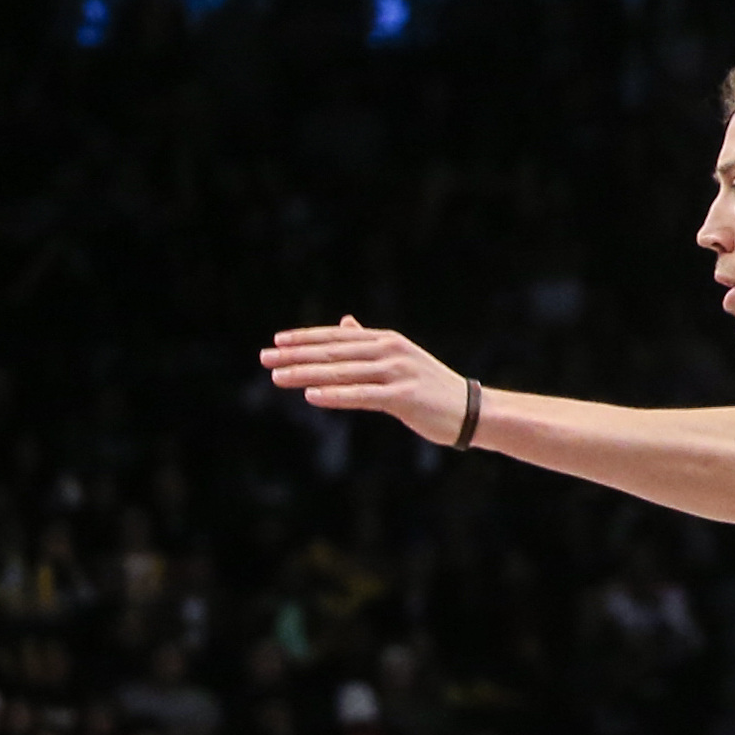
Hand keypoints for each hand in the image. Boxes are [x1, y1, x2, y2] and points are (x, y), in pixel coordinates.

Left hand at [261, 318, 475, 442]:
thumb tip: (345, 323)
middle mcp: (390, 351)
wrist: (470, 411)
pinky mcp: (402, 398)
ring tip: (277, 377)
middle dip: (296, 355)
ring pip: (342, 372)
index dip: (305, 338)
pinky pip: (361, 396)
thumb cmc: (430, 388)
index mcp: (386, 340)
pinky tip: (310, 396)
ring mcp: (397, 373)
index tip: (276, 341)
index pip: (337, 337)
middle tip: (264, 357)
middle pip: (333, 352)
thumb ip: (369, 343)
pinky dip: (334, 395)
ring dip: (307, 374)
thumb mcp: (399, 359)